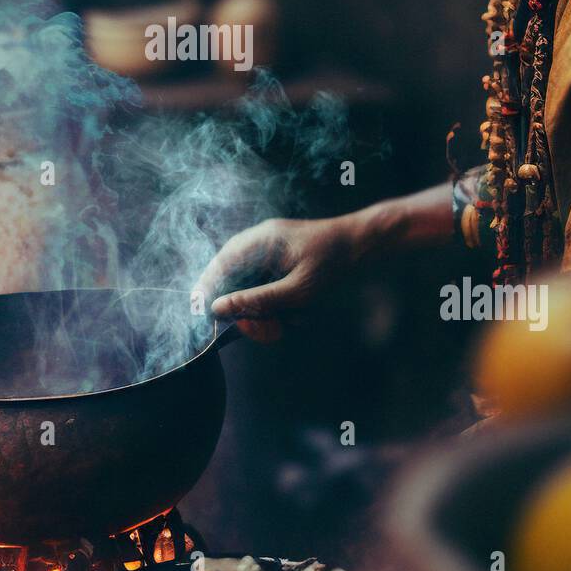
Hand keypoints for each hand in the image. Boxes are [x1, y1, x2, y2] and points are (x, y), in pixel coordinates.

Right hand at [196, 216, 363, 342]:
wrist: (367, 247)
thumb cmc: (334, 263)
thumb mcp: (297, 289)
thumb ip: (257, 300)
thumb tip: (219, 308)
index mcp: (260, 240)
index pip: (221, 264)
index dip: (209, 289)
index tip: (204, 315)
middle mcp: (261, 244)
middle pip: (234, 281)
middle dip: (248, 310)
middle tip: (266, 330)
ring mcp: (272, 254)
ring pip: (252, 290)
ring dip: (267, 312)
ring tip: (290, 323)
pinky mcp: (283, 264)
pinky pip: (268, 290)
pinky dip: (279, 306)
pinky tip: (298, 315)